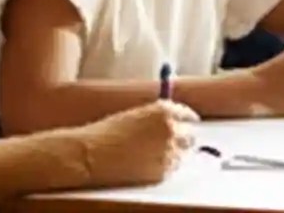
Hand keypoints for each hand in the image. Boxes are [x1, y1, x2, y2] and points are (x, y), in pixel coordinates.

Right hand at [73, 100, 198, 187]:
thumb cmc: (106, 132)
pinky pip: (172, 169)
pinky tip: (147, 164)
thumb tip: (172, 124)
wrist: (91, 154)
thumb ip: (158, 118)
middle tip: (171, 143)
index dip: (187, 120)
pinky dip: (166, 167)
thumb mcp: (136, 115)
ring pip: (184, 154)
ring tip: (152, 155)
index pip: (187, 115)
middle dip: (183, 138)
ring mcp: (170, 152)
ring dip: (176, 153)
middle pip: (191, 135)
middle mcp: (172, 129)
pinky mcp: (163, 172)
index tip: (187, 124)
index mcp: (165, 111)